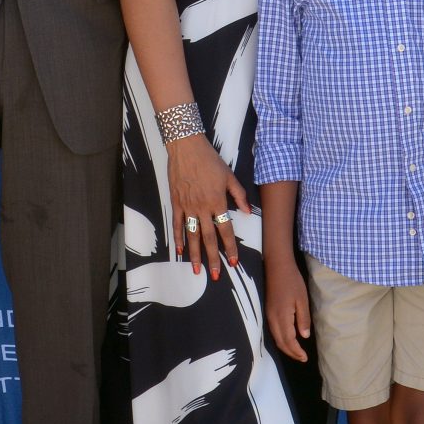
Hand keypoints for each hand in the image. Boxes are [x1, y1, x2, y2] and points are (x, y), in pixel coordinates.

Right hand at [166, 133, 249, 278]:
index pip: (225, 229)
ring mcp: (188, 206)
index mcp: (217, 201)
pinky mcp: (176, 203)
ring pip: (192, 235)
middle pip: (208, 238)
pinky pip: (177, 224)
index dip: (229, 247)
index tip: (233, 262)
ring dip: (195, 254)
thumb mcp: (229, 175)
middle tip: (216, 275)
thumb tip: (247, 211)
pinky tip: (180, 251)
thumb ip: (239, 195)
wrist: (186, 148)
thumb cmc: (210, 160)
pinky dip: (179, 238)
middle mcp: (202, 207)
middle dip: (213, 258)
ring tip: (197, 270)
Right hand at [266, 259, 311, 362]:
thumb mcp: (302, 300)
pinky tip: (288, 339)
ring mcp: (268, 315)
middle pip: (280, 342)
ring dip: (285, 347)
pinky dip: (281, 340)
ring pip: (275, 338)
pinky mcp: (268, 312)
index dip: (296, 352)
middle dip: (291, 353)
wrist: (277, 267)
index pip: (288, 341)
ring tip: (297, 352)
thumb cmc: (292, 281)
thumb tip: (304, 337)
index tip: (305, 358)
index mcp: (282, 317)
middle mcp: (272, 319)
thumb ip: (303, 319)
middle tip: (302, 358)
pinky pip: (273, 331)